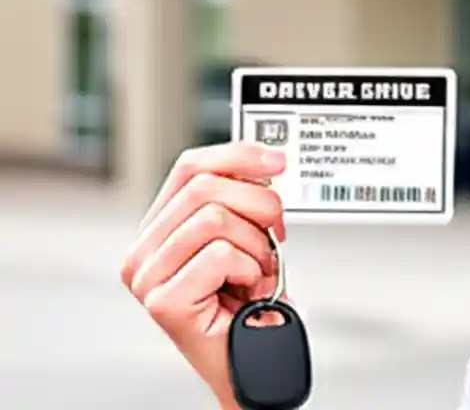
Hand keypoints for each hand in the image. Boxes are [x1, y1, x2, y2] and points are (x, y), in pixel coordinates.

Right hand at [120, 142, 287, 407]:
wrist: (253, 362)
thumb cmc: (249, 305)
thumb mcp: (248, 239)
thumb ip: (242, 200)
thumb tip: (267, 162)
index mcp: (160, 228)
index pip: (191, 168)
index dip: (237, 156)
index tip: (277, 161)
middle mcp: (144, 251)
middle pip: (205, 187)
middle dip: (259, 205)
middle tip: (276, 235)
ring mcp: (148, 277)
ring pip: (215, 219)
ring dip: (255, 247)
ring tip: (256, 273)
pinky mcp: (163, 301)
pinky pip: (221, 255)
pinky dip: (249, 271)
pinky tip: (246, 290)